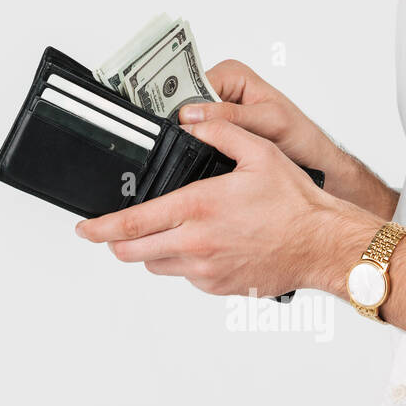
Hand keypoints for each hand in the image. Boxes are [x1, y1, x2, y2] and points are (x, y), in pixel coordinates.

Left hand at [75, 118, 378, 297]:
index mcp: (197, 208)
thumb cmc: (296, 203)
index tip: (84, 228)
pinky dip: (184, 264)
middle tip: (114, 233)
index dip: (99, 227)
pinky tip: (203, 247)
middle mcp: (196, 243)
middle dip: (117, 243)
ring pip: (157, 266)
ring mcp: (206, 270)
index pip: (131, 224)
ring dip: (152, 251)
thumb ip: (220, 130)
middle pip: (133, 252)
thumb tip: (193, 118)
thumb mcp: (259, 151)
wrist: (321, 244)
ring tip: (166, 233)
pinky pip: (186, 278)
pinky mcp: (218, 287)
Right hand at [179, 60, 342, 176]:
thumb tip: (191, 115)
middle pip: (187, 101)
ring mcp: (220, 110)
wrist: (310, 158)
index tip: (175, 121)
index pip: (193, 82)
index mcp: (233, 74)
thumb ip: (230, 116)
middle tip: (182, 138)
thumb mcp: (267, 121)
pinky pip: (200, 135)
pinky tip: (203, 154)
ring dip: (193, 135)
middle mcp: (223, 88)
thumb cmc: (298, 134)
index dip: (181, 103)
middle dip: (185, 120)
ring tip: (196, 148)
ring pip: (190, 122)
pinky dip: (200, 145)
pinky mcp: (220, 129)